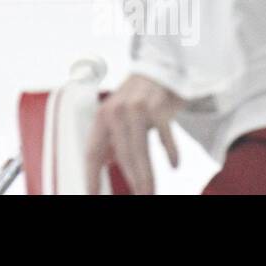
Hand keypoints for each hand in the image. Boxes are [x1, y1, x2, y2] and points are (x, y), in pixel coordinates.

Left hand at [85, 75, 184, 194]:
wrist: (159, 68)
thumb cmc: (138, 97)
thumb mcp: (118, 115)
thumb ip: (112, 138)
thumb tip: (106, 163)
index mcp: (103, 117)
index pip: (92, 152)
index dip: (91, 175)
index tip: (91, 194)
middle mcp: (116, 112)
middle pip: (122, 155)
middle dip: (131, 180)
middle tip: (140, 197)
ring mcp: (137, 108)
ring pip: (140, 149)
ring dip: (146, 175)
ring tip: (150, 192)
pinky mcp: (158, 106)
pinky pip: (163, 134)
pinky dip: (170, 150)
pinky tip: (174, 165)